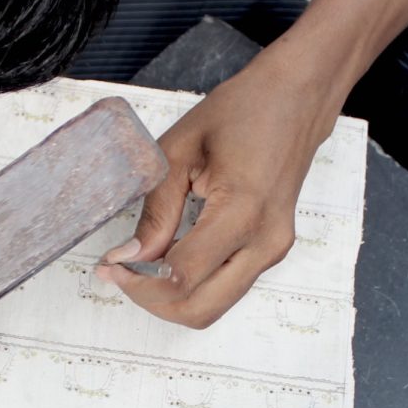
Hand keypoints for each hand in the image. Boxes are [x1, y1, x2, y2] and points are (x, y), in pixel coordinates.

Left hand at [95, 55, 341, 326]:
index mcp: (242, 210)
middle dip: (151, 299)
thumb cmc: (244, 110)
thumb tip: (129, 257)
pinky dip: (192, 284)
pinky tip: (168, 256)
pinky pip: (225, 288)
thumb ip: (155, 209)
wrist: (297, 98)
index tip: (110, 264)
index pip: (182, 275)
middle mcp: (265, 241)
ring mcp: (273, 250)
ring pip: (213, 307)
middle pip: (198, 309)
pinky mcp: (272, 250)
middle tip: (121, 271)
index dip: (138, 280)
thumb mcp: (180, 148)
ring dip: (171, 296)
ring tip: (141, 265)